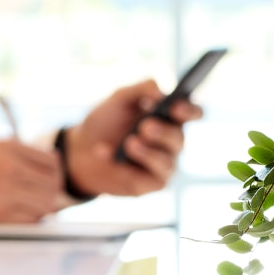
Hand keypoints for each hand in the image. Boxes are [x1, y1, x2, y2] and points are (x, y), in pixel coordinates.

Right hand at [0, 140, 62, 222]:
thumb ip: (16, 155)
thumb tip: (53, 166)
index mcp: (7, 146)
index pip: (52, 162)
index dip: (53, 176)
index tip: (43, 185)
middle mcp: (10, 165)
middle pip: (52, 185)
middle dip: (48, 195)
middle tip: (35, 202)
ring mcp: (5, 190)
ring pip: (45, 204)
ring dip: (38, 210)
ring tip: (22, 211)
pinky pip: (31, 221)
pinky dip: (27, 222)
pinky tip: (13, 220)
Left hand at [63, 79, 202, 197]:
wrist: (81, 150)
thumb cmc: (106, 122)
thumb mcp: (120, 99)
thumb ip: (141, 89)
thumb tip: (160, 90)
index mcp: (170, 118)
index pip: (193, 113)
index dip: (190, 111)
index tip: (176, 107)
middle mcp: (172, 143)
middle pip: (179, 139)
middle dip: (163, 133)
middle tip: (145, 126)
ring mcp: (163, 166)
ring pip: (166, 162)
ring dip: (148, 152)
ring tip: (129, 143)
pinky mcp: (150, 185)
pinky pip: (144, 178)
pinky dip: (123, 165)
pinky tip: (103, 153)